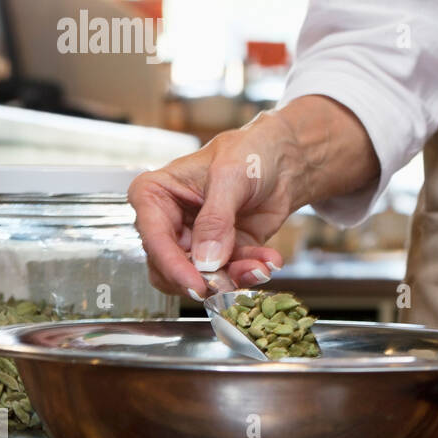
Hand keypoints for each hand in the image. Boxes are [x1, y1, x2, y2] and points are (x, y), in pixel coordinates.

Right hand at [129, 95, 379, 297]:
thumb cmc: (249, 152)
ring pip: (201, 277)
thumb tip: (206, 260)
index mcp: (155, 195)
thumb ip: (216, 218)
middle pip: (170, 268)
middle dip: (203, 278)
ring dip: (233, 276)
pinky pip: (230, 274)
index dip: (173, 266)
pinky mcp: (223, 252)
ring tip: (261, 266)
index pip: (154, 238)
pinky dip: (250, 271)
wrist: (283, 160)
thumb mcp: (230, 176)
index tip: (196, 285)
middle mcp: (169, 222)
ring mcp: (195, 240)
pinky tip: (269, 261)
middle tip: (230, 282)